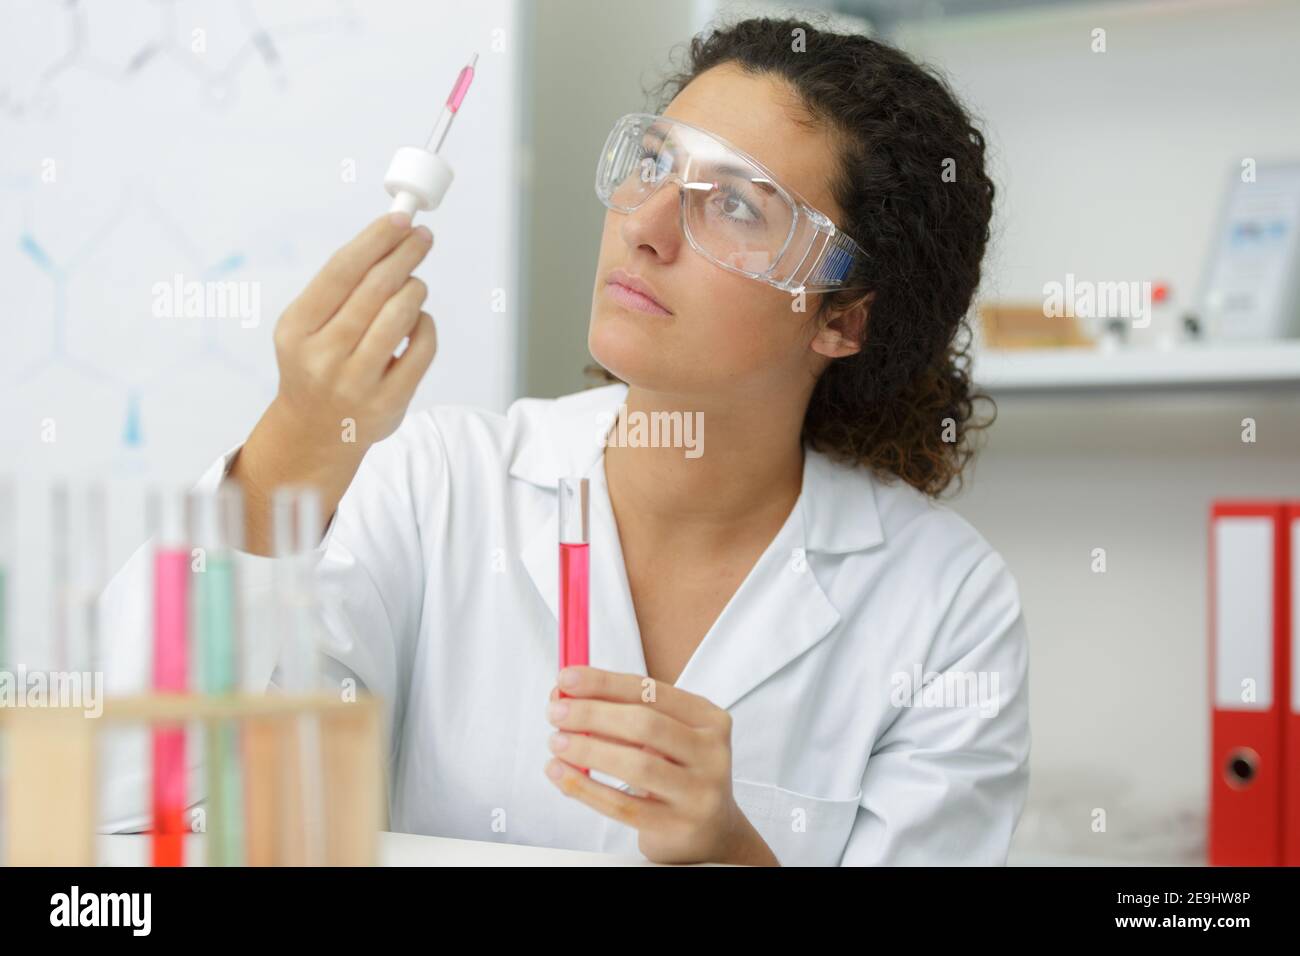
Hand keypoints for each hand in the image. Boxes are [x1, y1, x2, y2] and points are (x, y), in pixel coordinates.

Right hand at [230, 212, 436, 552]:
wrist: (315, 431)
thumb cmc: (317, 362)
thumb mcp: (307, 327)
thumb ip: (340, 289)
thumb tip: (389, 239)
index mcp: (297, 329)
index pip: (341, 271)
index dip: (374, 239)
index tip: (400, 218)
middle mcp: (323, 356)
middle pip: (375, 289)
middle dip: (404, 255)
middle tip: (422, 237)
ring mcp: (356, 382)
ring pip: (401, 316)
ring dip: (415, 289)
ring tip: (416, 284)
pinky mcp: (389, 401)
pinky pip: (422, 347)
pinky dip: (427, 324)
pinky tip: (420, 320)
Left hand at [544, 666, 779, 865]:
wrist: (710, 828)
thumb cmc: (677, 771)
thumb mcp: (663, 736)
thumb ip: (622, 713)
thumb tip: (567, 694)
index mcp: (708, 719)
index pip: (651, 691)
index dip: (605, 682)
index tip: (567, 677)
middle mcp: (710, 752)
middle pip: (644, 724)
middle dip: (592, 714)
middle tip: (556, 712)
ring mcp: (698, 791)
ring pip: (636, 765)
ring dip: (587, 750)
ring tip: (556, 742)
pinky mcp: (677, 825)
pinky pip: (623, 806)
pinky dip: (585, 788)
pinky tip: (561, 774)